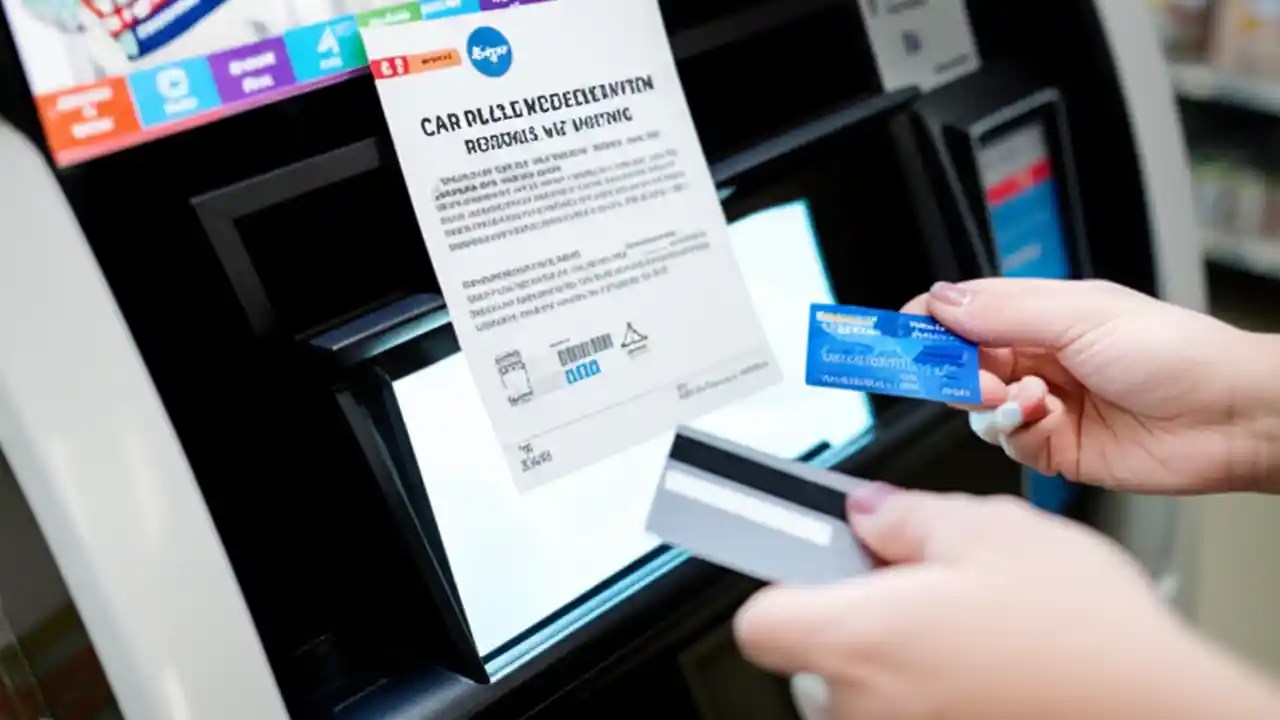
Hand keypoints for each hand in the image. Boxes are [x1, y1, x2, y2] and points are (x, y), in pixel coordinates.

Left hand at [734, 487, 1279, 719]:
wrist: (1162, 711)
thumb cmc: (1083, 634)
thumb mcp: (990, 531)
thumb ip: (906, 517)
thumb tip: (868, 512)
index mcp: (860, 637)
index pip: (759, 621)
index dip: (780, 585)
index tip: (808, 565)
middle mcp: (866, 703)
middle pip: (812, 655)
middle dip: (853, 613)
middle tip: (912, 584)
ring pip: (863, 687)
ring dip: (895, 654)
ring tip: (964, 625)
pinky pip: (907, 709)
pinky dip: (929, 687)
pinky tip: (983, 662)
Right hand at [903, 279, 1279, 493]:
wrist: (1230, 418)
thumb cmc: (1176, 353)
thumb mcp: (1079, 315)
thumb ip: (1002, 311)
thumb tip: (940, 300)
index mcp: (1039, 315)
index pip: (961, 314)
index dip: (927, 325)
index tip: (898, 337)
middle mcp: (1037, 358)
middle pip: (960, 364)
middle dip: (954, 371)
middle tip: (964, 377)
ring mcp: (1044, 404)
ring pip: (978, 407)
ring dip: (990, 404)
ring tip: (1023, 398)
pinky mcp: (1055, 449)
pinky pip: (1008, 442)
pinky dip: (1016, 432)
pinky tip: (1044, 420)